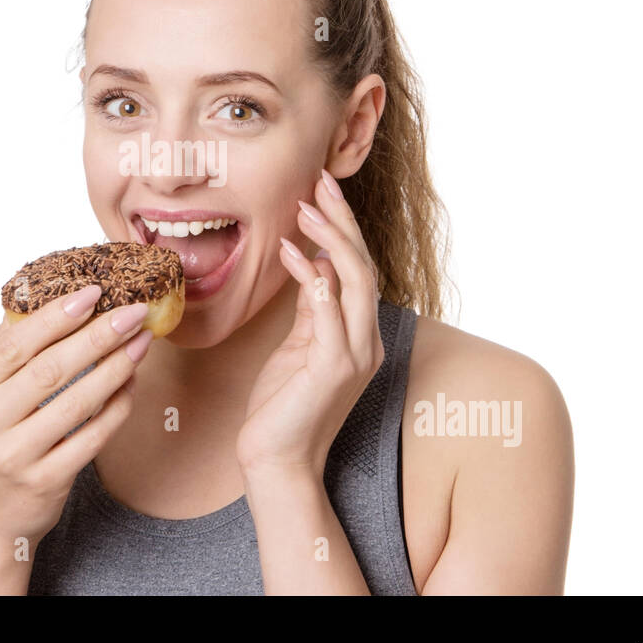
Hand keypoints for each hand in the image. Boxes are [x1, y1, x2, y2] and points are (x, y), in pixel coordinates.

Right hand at [0, 286, 153, 548]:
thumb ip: (12, 353)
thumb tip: (58, 299)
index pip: (14, 343)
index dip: (55, 315)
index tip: (94, 293)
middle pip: (50, 369)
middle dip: (98, 335)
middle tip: (133, 312)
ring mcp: (13, 456)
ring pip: (77, 402)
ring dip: (116, 367)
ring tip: (141, 343)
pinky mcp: (44, 482)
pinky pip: (93, 436)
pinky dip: (117, 407)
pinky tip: (131, 384)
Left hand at [236, 168, 386, 480]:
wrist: (276, 461)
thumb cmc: (282, 406)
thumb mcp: (299, 346)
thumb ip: (313, 308)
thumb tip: (314, 265)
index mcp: (361, 335)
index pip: (359, 268)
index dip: (343, 227)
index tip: (322, 190)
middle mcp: (367, 342)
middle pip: (364, 266)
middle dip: (342, 220)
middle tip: (320, 182)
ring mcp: (354, 356)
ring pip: (357, 282)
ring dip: (330, 240)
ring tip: (304, 209)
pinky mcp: (332, 370)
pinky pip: (329, 315)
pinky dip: (313, 280)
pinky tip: (292, 253)